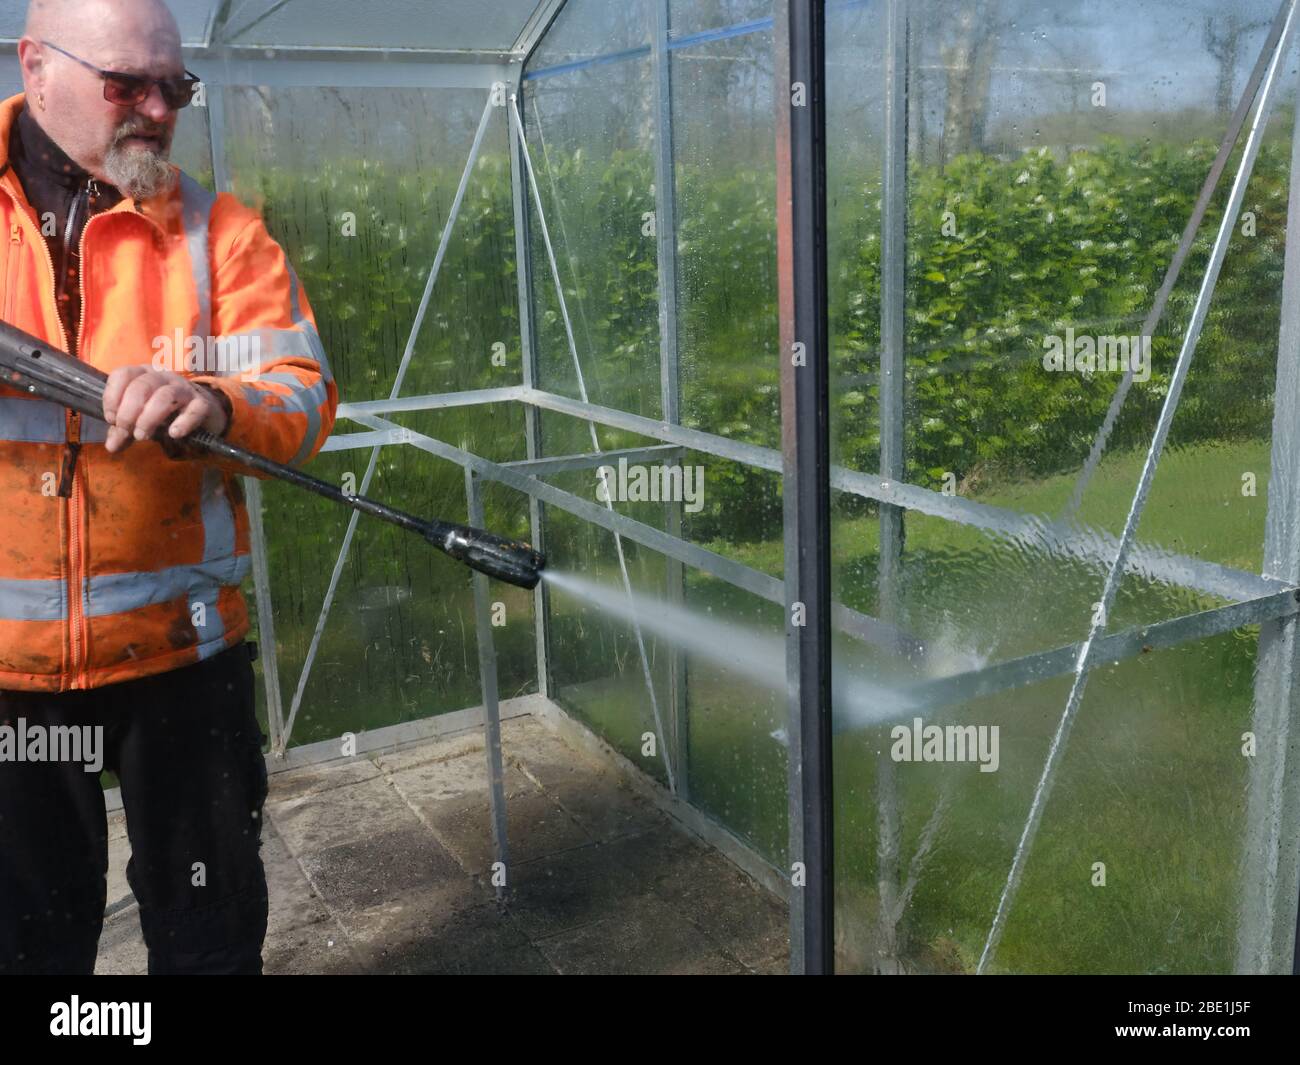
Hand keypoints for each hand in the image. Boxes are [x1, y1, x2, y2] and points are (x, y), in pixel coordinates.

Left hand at [102, 367, 228, 453]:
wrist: (202, 413)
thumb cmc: (165, 413)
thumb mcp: (139, 418)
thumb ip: (124, 430)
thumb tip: (111, 446)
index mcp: (143, 374)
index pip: (123, 375)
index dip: (112, 397)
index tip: (111, 419)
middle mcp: (163, 376)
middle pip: (142, 387)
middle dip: (129, 412)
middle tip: (127, 432)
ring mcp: (184, 388)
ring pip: (165, 396)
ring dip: (149, 418)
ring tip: (142, 436)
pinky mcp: (202, 404)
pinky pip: (194, 410)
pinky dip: (183, 422)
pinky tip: (173, 434)